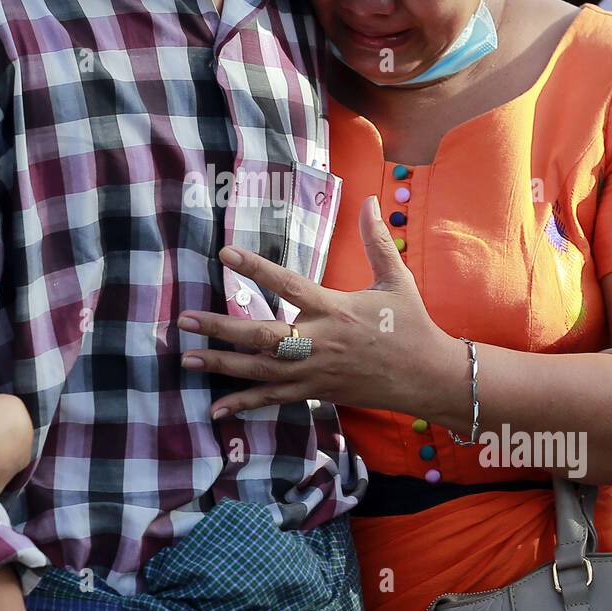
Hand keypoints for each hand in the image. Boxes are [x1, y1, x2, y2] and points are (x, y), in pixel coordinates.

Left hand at [179, 197, 451, 419]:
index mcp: (335, 308)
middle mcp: (319, 342)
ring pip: (260, 370)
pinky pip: (274, 400)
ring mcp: (315, 371)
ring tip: (186, 357)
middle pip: (263, 335)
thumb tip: (370, 201)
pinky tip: (215, 409)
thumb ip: (375, 241)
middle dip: (221, 328)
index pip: (288, 284)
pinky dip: (244, 404)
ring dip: (222, 364)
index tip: (224, 253)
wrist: (426, 376)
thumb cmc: (410, 324)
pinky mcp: (315, 392)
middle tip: (184, 319)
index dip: (256, 269)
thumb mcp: (396, 279)